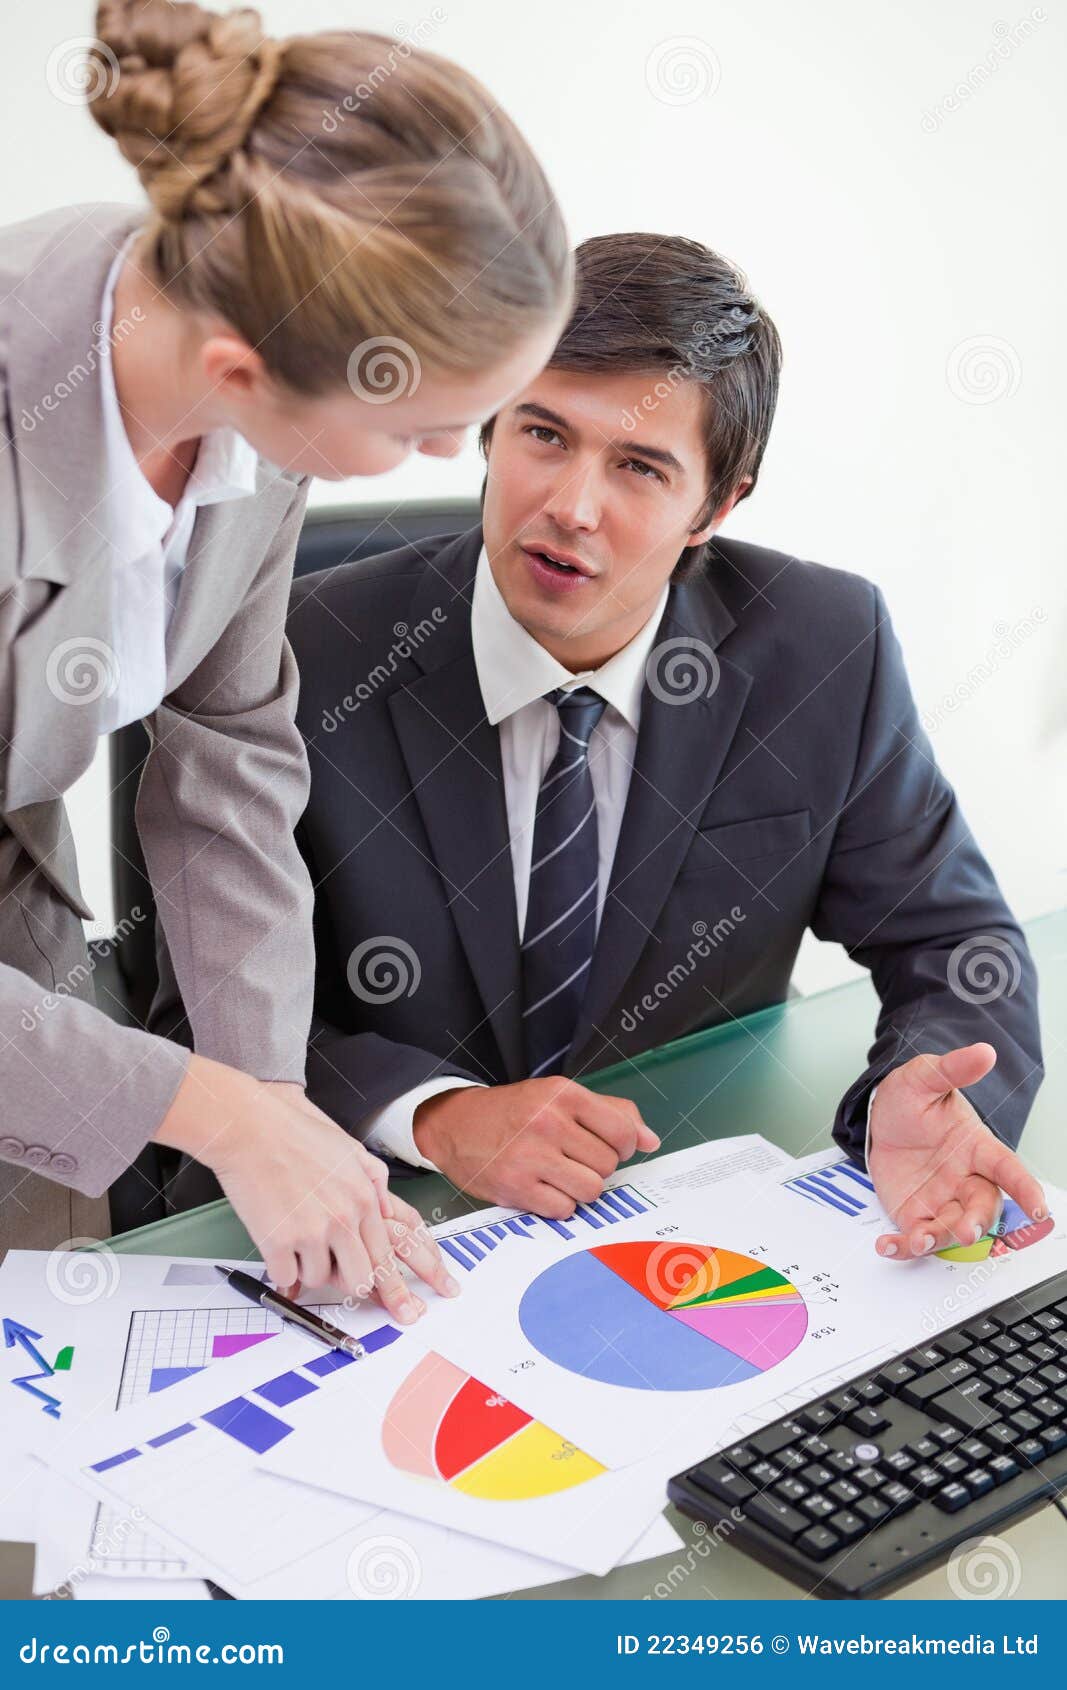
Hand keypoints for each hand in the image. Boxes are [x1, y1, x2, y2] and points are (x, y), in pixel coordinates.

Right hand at [155, 1055, 459, 1316]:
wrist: (251, 1127)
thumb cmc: (295, 1132)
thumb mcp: (351, 1150)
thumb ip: (374, 1182)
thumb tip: (386, 1209)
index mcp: (365, 1197)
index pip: (390, 1254)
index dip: (398, 1288)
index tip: (410, 1310)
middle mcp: (345, 1217)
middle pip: (361, 1278)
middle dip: (351, 1284)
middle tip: (337, 1280)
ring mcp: (312, 1231)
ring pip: (321, 1280)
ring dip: (310, 1269)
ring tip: (295, 1238)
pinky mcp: (279, 1241)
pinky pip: (288, 1278)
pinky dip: (283, 1270)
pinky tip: (278, 1251)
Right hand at [413, 1077, 659, 1215]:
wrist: (456, 1125)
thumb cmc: (515, 1112)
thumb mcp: (559, 1097)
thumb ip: (611, 1113)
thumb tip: (651, 1141)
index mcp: (563, 1094)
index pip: (622, 1130)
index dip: (623, 1146)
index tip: (609, 1147)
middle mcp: (548, 1122)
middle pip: (607, 1164)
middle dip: (596, 1167)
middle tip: (572, 1159)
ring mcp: (530, 1156)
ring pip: (590, 1189)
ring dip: (580, 1189)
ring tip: (560, 1175)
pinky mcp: (515, 1186)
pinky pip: (563, 1209)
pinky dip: (558, 1204)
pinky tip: (542, 1188)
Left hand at [867, 1042, 1046, 1259]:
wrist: (879, 1117)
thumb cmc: (911, 1099)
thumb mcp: (925, 1077)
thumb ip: (952, 1069)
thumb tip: (984, 1052)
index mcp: (976, 1146)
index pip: (1007, 1168)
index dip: (1025, 1188)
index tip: (1039, 1208)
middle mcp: (965, 1178)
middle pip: (983, 1205)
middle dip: (979, 1221)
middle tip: (968, 1230)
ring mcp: (942, 1199)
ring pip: (953, 1228)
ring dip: (941, 1239)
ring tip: (919, 1241)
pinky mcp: (916, 1214)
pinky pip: (917, 1237)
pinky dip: (905, 1247)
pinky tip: (889, 1245)